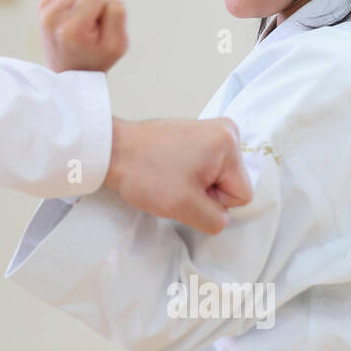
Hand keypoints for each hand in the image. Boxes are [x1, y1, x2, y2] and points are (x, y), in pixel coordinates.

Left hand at [39, 0, 127, 72]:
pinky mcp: (43, 2)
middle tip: (91, 22)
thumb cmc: (94, 58)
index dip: (104, 6)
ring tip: (83, 18)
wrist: (67, 72)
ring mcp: (44, 7)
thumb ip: (117, 15)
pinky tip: (75, 15)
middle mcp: (52, 15)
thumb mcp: (117, 46)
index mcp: (71, 27)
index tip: (97, 27)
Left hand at [104, 117, 252, 233]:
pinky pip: (203, 167)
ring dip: (194, 186)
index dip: (213, 203)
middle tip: (175, 185)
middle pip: (229, 184)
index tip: (186, 191)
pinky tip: (167, 171)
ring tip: (169, 177)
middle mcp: (225, 131)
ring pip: (215, 178)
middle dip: (205, 193)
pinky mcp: (193, 135)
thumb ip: (215, 220)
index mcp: (229, 142)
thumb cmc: (145, 172)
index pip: (240, 195)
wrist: (110, 150)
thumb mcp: (185, 206)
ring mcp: (208, 130)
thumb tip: (220, 217)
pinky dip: (187, 175)